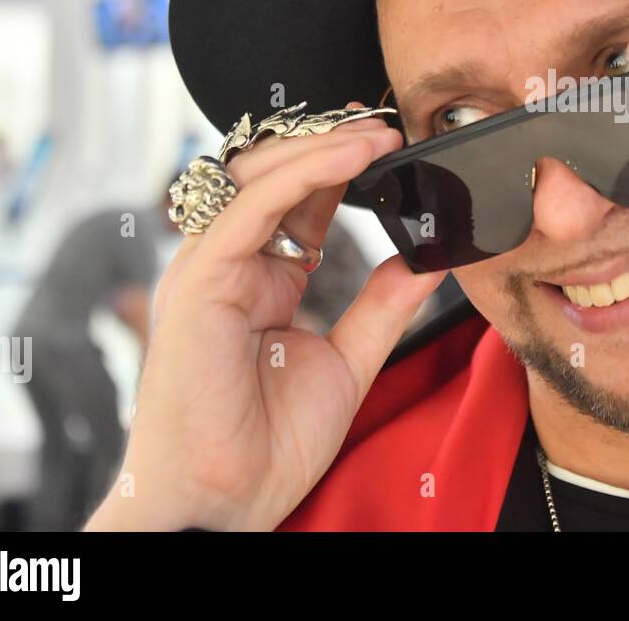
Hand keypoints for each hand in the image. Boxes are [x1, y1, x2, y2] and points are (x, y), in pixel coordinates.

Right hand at [85, 110, 442, 530]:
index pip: (299, 200)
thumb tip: (428, 256)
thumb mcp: (349, 361)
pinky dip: (303, 174)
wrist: (224, 503)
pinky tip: (351, 156)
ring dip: (321, 146)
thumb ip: (384, 304)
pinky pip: (252, 208)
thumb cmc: (267, 445)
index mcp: (259, 279)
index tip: (397, 147)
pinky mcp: (200, 279)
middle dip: (330, 142)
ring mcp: (208, 268)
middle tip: (389, 124)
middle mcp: (229, 264)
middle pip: (273, 176)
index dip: (343, 166)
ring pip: (259, 177)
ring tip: (379, 131)